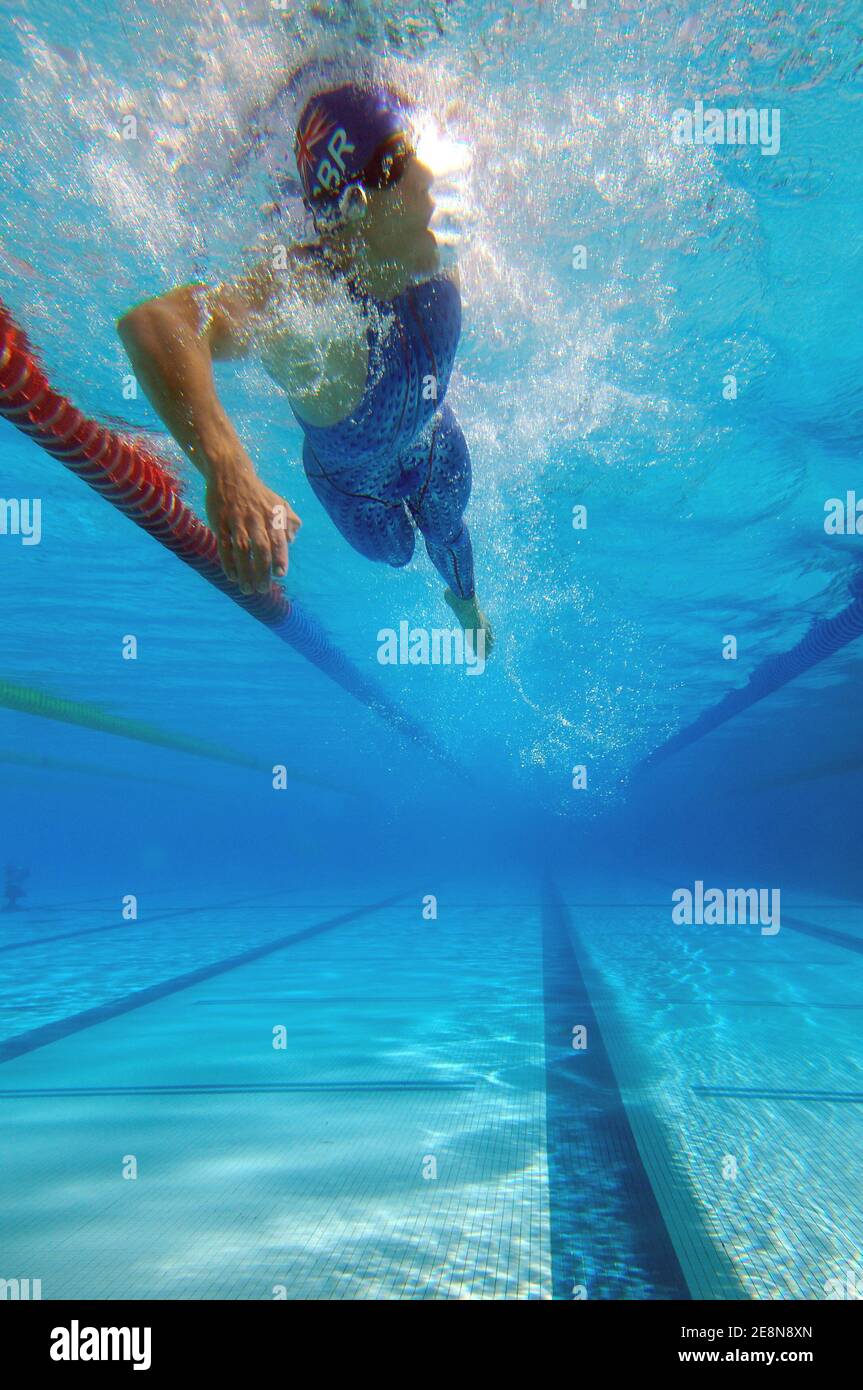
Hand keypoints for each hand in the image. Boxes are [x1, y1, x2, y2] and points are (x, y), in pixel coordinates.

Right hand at [205, 455, 299, 593]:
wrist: (231, 474)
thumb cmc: (258, 494)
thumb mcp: (280, 502)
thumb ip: (290, 521)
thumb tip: (292, 541)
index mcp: (272, 515)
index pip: (278, 539)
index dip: (280, 557)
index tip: (280, 574)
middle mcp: (255, 518)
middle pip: (261, 548)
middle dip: (262, 571)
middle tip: (263, 589)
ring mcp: (237, 520)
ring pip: (241, 550)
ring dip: (245, 572)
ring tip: (248, 589)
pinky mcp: (220, 522)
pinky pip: (224, 545)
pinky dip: (228, 562)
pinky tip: (232, 577)